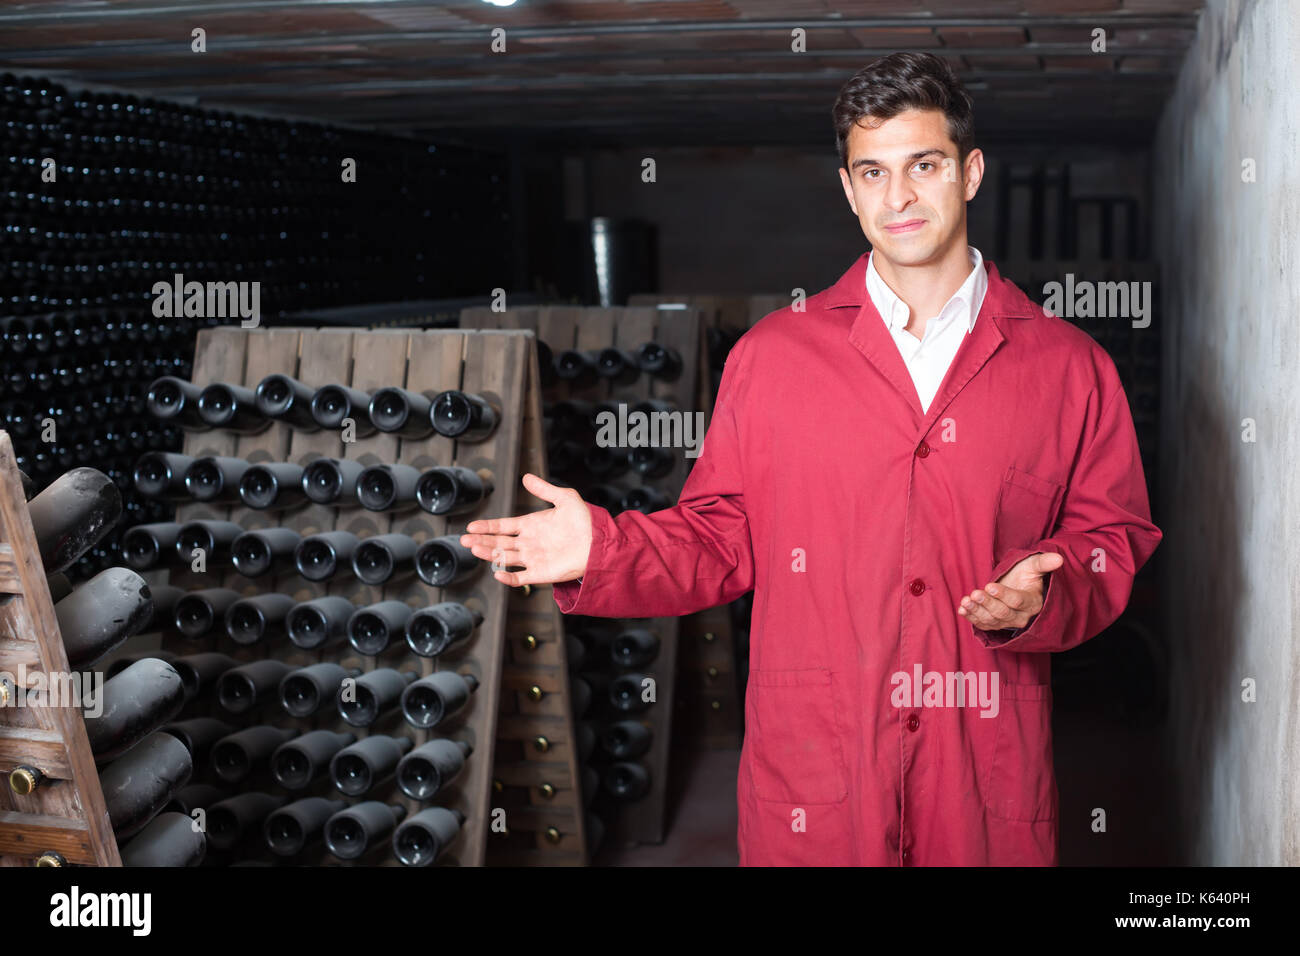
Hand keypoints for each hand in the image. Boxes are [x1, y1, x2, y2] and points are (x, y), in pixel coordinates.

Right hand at [459, 473, 592, 586]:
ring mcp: (533, 559)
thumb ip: (544, 489)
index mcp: (531, 525)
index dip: (487, 526)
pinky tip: (497, 572)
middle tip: (464, 540)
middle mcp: (528, 543)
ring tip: (474, 549)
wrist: (600, 542)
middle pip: (499, 542)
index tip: (472, 526)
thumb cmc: (585, 521)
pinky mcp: (541, 574)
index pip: (503, 526)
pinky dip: (508, 578)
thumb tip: (526, 477)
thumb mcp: (565, 498)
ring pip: (505, 558)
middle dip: (481, 541)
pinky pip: (520, 578)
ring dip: (489, 554)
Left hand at [958, 551, 1064, 631]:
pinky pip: (983, 624)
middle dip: (987, 603)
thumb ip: (1043, 563)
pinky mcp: (995, 624)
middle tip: (975, 593)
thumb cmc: (1025, 574)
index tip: (989, 586)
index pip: (1017, 601)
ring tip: (965, 600)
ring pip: (992, 620)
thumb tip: (1058, 558)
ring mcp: (1007, 623)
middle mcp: (1021, 617)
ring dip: (977, 611)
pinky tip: (962, 609)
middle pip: (1003, 613)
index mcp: (1033, 602)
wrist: (1016, 586)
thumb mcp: (1033, 566)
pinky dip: (971, 618)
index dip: (1003, 595)